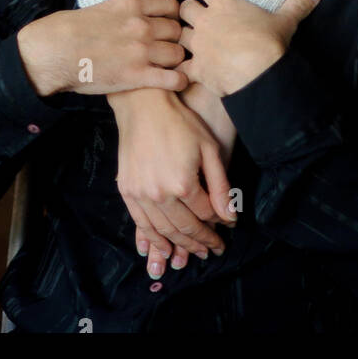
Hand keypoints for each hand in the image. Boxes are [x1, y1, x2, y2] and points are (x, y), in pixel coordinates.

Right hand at [16, 0, 187, 97]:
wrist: (54, 52)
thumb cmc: (69, 30)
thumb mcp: (101, 8)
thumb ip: (124, 11)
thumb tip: (133, 16)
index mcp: (131, 4)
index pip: (171, 3)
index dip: (172, 15)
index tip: (167, 23)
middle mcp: (141, 24)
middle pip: (177, 30)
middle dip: (173, 39)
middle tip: (166, 48)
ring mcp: (141, 50)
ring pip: (178, 53)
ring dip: (175, 60)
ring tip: (167, 66)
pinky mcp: (138, 75)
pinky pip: (173, 78)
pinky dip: (177, 81)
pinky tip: (174, 82)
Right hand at [108, 88, 236, 279]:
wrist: (144, 106)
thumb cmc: (181, 123)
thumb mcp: (209, 149)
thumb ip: (220, 186)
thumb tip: (230, 217)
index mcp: (184, 183)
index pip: (206, 214)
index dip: (219, 224)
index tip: (228, 229)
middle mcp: (160, 194)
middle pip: (185, 228)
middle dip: (202, 241)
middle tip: (213, 249)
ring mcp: (141, 195)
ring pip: (163, 231)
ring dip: (180, 246)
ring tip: (193, 253)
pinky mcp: (127, 191)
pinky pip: (141, 224)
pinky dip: (153, 239)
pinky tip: (164, 247)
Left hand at [177, 0, 323, 97]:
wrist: (259, 76)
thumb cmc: (270, 44)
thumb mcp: (286, 20)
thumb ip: (298, 2)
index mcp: (223, 3)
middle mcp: (206, 20)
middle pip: (185, 8)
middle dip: (191, 14)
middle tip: (203, 22)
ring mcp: (198, 44)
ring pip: (180, 34)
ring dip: (187, 39)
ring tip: (198, 45)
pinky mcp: (196, 67)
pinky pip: (182, 66)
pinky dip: (185, 69)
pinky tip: (193, 72)